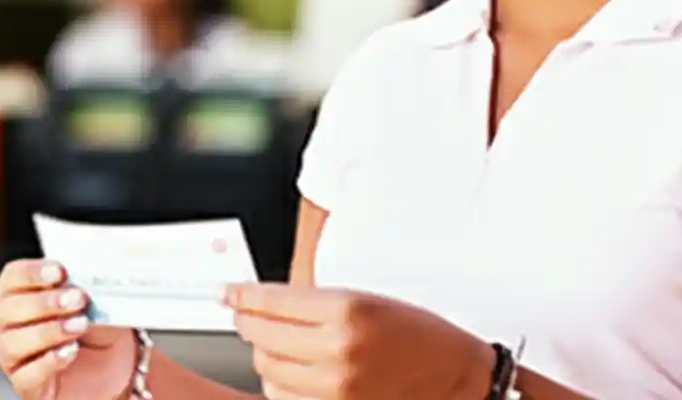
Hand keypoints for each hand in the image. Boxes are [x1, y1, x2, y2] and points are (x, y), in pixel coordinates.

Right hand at [0, 259, 135, 399]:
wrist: (115, 363)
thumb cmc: (97, 324)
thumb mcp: (95, 299)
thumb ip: (82, 285)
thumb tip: (82, 276)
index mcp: (19, 294)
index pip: (11, 277)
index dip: (32, 273)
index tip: (60, 271)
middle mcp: (7, 325)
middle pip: (7, 310)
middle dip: (43, 303)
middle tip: (78, 299)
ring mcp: (14, 357)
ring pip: (13, 344)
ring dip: (49, 331)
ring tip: (80, 325)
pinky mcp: (27, 385)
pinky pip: (26, 376)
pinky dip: (49, 361)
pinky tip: (71, 351)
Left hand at [225, 284, 494, 399]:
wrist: (454, 376)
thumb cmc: (418, 335)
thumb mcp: (368, 300)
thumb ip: (313, 301)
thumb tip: (261, 300)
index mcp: (349, 310)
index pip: (272, 300)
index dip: (241, 295)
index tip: (227, 292)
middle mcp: (338, 349)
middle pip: (261, 335)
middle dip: (248, 322)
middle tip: (247, 315)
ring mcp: (335, 388)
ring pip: (266, 370)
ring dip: (263, 355)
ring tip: (276, 344)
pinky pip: (282, 398)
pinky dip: (278, 384)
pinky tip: (290, 372)